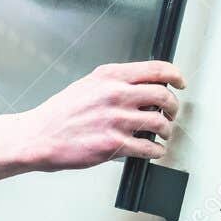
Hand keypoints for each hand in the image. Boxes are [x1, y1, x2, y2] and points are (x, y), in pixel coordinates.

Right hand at [21, 61, 186, 170]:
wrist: (40, 136)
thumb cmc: (60, 114)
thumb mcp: (88, 85)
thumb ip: (115, 83)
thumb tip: (142, 86)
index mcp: (110, 76)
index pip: (156, 69)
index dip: (175, 75)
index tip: (180, 82)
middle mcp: (115, 94)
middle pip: (164, 95)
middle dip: (173, 106)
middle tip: (171, 113)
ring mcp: (116, 120)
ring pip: (160, 122)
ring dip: (167, 130)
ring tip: (162, 134)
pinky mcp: (114, 144)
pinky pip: (149, 147)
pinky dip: (156, 151)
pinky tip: (152, 151)